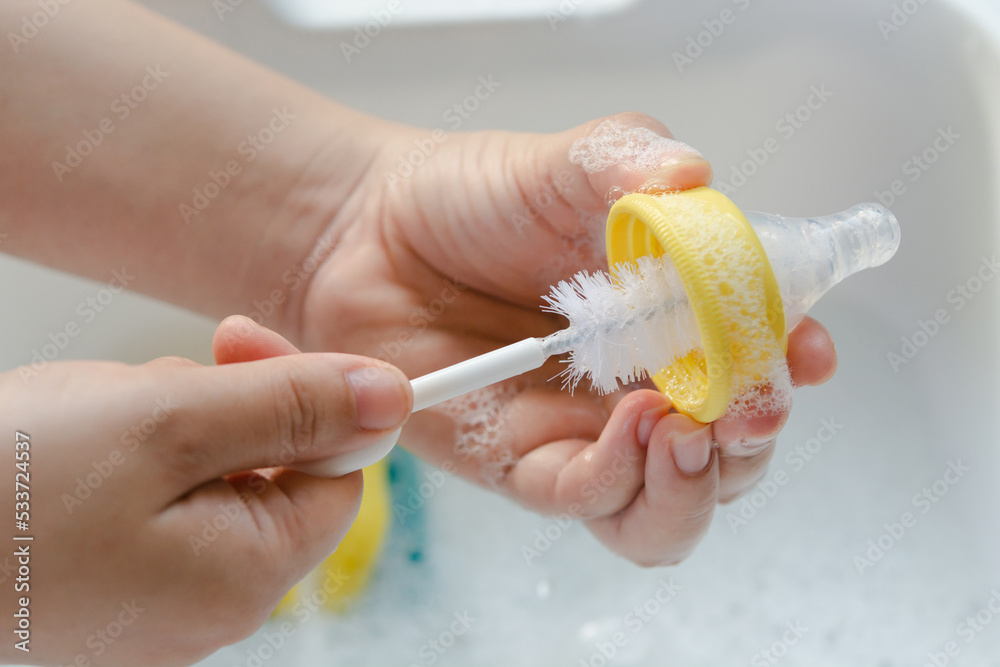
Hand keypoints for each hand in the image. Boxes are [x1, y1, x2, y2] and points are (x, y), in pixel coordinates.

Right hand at [0, 317, 409, 664]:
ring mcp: (150, 603)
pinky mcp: (101, 587)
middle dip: (219, 410)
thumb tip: (392, 399)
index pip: (338, 474)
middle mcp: (208, 604)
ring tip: (85, 422)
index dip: (309, 401)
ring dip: (161, 427)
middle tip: (145, 390)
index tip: (243, 345)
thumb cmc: (3, 489)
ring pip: (202, 479)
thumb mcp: (169, 422)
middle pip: (267, 474)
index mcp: (246, 574)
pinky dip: (118, 460)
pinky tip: (63, 449)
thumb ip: (295, 407)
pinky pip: (145, 504)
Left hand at [294, 112, 836, 565]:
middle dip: (753, 438)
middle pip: (731, 452)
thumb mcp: (562, 165)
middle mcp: (639, 387)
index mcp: (671, 319)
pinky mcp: (523, 465)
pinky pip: (591, 499)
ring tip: (690, 430)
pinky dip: (625, 476)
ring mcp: (584, 434)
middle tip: (749, 405)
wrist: (369, 236)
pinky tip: (630, 427)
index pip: (758, 360)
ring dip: (700, 484)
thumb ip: (628, 161)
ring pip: (672, 505)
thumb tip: (693, 175)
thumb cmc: (472, 198)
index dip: (794, 365)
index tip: (810, 352)